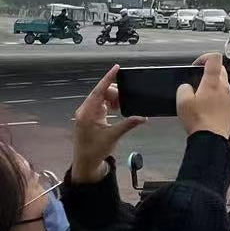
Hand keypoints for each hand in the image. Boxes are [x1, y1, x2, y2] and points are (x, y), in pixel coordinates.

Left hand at [69, 65, 146, 182]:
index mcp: (88, 113)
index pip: (99, 91)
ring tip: (123, 106)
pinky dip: (111, 103)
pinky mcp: (90, 117)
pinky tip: (118, 109)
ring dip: (114, 98)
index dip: (108, 78)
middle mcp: (85, 110)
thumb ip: (128, 124)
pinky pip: (101, 104)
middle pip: (101, 93)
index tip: (116, 68)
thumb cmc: (95, 150)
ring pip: (102, 97)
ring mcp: (87, 113)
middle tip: (126, 100)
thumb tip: (143, 117)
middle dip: (115, 92)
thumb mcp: (113, 136)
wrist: (85, 163)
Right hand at [178, 53, 229, 138]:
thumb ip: (183, 89)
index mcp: (212, 82)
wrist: (211, 138)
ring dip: (213, 84)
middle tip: (197, 79)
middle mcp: (224, 87)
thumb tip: (187, 87)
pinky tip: (208, 106)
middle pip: (220, 69)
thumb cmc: (197, 120)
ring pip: (223, 83)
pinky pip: (225, 96)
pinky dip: (218, 96)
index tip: (197, 65)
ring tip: (201, 95)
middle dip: (209, 70)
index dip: (205, 57)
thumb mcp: (182, 102)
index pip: (215, 58)